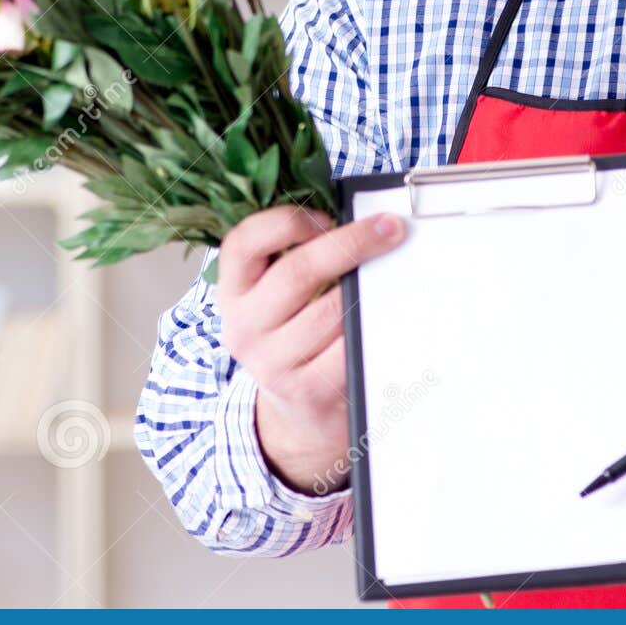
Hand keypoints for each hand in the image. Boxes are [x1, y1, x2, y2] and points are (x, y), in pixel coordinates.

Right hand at [216, 204, 405, 496]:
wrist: (300, 408)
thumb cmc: (296, 332)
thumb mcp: (277, 296)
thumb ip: (298, 255)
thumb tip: (358, 216)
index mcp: (233, 292)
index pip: (243, 243)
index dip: (287, 221)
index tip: (327, 216)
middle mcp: (243, 327)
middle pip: (297, 272)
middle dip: (350, 243)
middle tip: (389, 228)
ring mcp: (271, 363)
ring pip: (331, 311)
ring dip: (368, 286)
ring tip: (393, 268)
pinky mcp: (306, 390)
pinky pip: (349, 347)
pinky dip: (374, 325)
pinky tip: (390, 311)